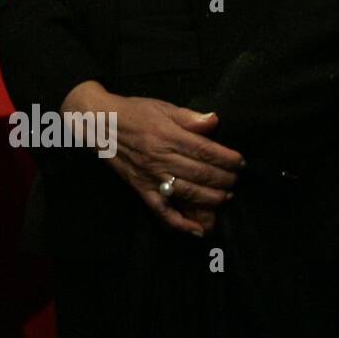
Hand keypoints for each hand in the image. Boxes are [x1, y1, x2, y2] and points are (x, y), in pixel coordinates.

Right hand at [63, 81, 242, 236]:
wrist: (98, 123)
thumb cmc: (133, 113)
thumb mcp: (161, 107)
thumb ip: (189, 116)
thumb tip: (215, 120)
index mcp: (167, 135)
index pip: (206, 150)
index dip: (228, 158)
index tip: (240, 162)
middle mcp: (160, 158)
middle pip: (201, 173)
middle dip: (225, 179)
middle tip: (236, 179)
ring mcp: (150, 176)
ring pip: (188, 193)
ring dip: (212, 198)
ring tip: (225, 196)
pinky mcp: (141, 189)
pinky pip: (161, 210)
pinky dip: (180, 223)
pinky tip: (197, 230)